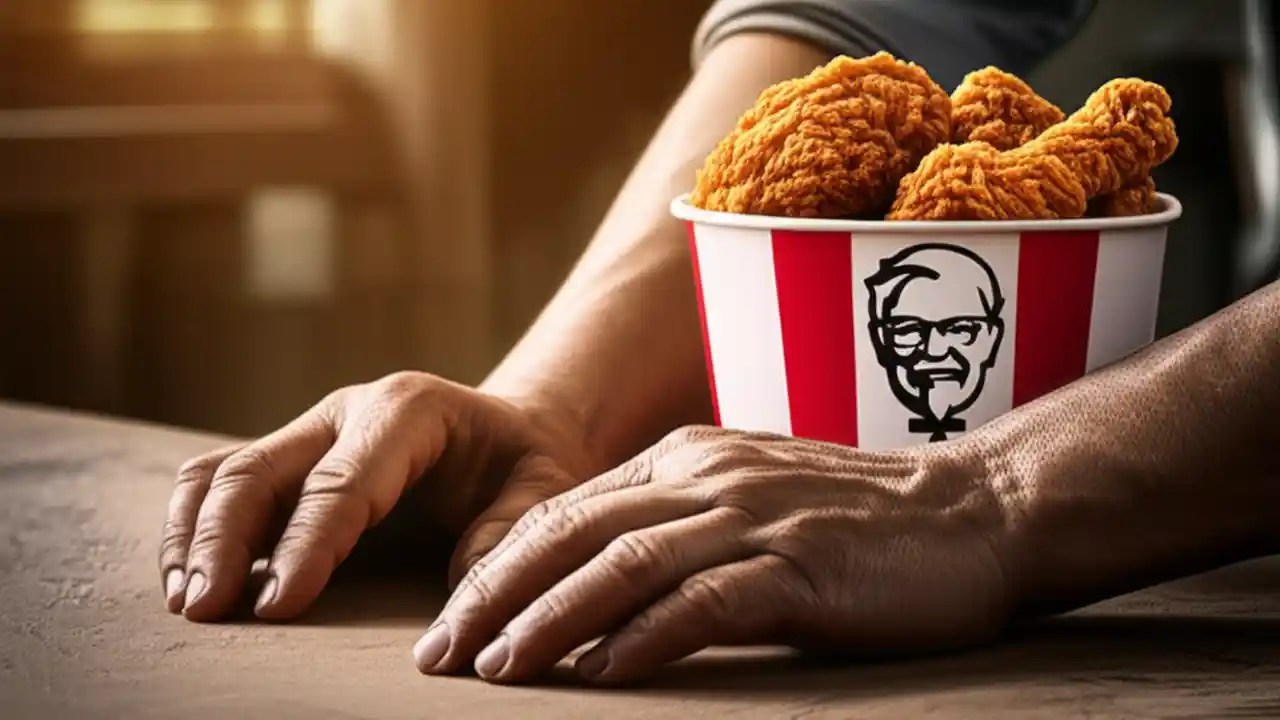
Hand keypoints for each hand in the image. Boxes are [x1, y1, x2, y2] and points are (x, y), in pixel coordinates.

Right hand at [159, 371, 595, 621]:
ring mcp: (310, 430)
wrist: (510, 434)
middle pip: (261, 469)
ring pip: (225, 470)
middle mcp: (347, 410)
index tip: (278, 606)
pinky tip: (190, 581)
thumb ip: (506, 537)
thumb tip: (455, 606)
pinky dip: (193, 527)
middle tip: (206, 611)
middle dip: (225, 539)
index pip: (343, 482)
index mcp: (410, 409)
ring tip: (187, 603)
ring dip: (194, 534)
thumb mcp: (544, 491)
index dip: (305, 544)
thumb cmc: (526, 465)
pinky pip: (220, 480)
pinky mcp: (291, 456)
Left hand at [415, 426, 1015, 684]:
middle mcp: (706, 475)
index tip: (448, 624)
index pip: (563, 511)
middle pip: (573, 532)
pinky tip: (603, 673)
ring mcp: (753, 516)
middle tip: (440, 655)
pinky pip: (705, 599)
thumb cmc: (855, 519)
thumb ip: (675, 524)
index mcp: (684, 457)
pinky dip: (646, 637)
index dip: (496, 569)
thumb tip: (591, 592)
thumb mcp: (748, 501)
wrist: (973, 511)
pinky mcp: (800, 565)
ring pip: (623, 562)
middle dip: (494, 595)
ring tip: (498, 669)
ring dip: (551, 618)